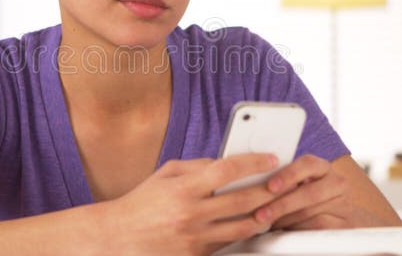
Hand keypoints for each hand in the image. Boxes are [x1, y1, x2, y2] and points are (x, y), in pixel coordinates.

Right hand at [103, 153, 280, 255]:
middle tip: (284, 182)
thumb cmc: (142, 203)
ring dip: (263, 215)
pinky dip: (242, 232)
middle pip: (243, 201)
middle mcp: (191, 214)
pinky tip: (251, 223)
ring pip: (243, 227)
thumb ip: (198, 166)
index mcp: (183, 189)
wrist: (118, 237)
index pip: (227, 171)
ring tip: (273, 205)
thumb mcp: (166, 174)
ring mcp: (195, 238)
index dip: (253, 163)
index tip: (271, 158)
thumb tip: (226, 163)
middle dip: (269, 189)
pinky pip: (228, 243)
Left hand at [251, 154, 390, 229]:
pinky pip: (318, 228)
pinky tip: (284, 230)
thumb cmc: (308, 197)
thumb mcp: (299, 183)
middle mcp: (337, 182)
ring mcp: (343, 204)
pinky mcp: (345, 225)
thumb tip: (253, 184)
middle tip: (261, 214)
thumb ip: (283, 181)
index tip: (270, 186)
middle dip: (281, 204)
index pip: (308, 163)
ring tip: (268, 223)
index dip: (288, 174)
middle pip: (309, 193)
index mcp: (323, 167)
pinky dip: (298, 229)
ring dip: (285, 220)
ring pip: (311, 213)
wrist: (339, 216)